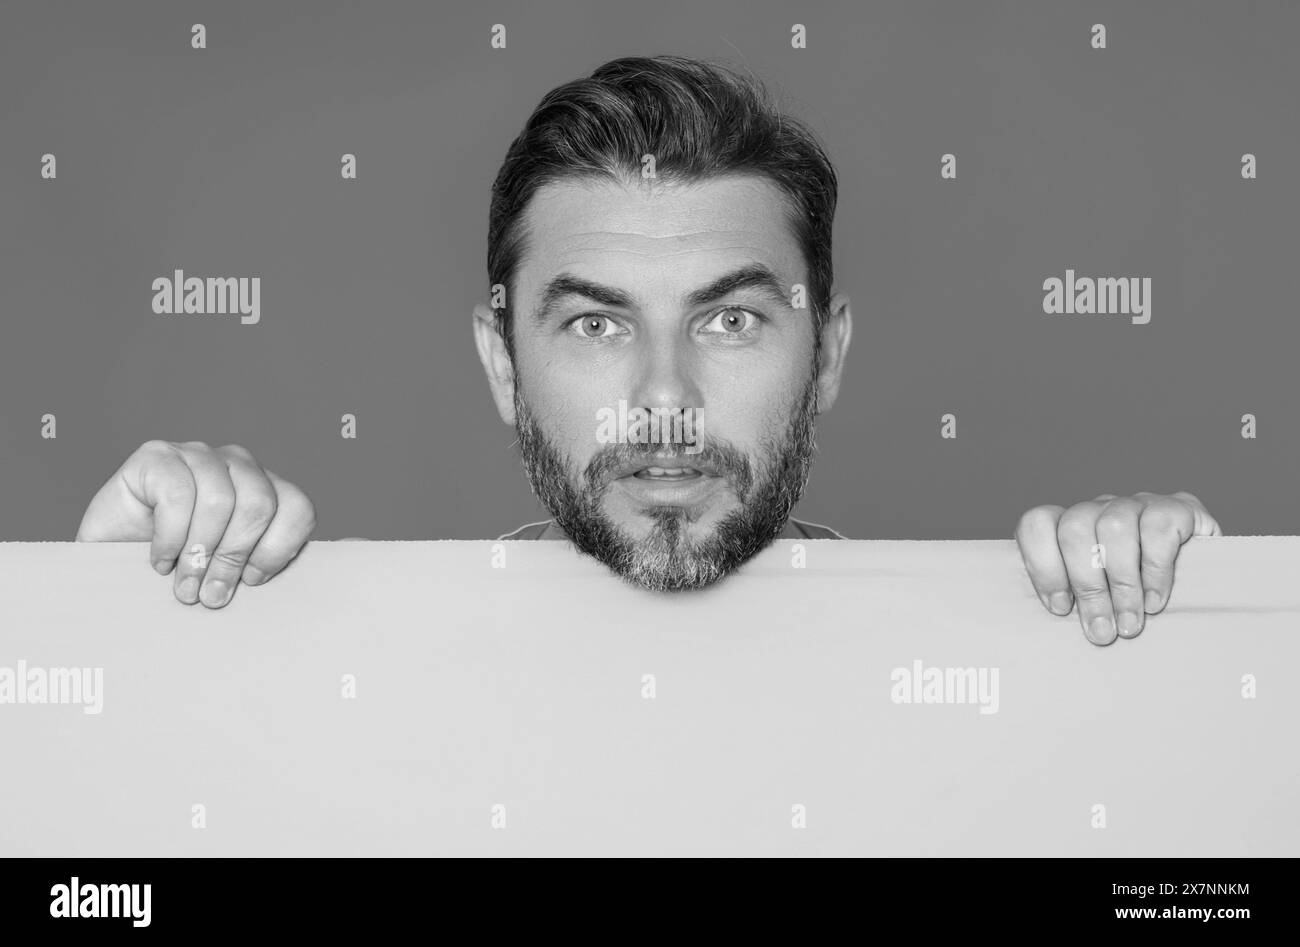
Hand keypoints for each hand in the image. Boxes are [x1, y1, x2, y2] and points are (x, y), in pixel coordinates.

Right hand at [76, 440, 316, 607]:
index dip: (278, 551)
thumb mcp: (238, 576)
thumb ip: (279, 568)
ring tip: (184, 586)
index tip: (252, 583)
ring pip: (221, 500)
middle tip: (212, 595)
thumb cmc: (184, 577)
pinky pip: (178, 493)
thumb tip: (356, 567)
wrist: (112, 572)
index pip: (299, 508)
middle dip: (235, 557)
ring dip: (200, 553)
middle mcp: (239, 466)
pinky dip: (170, 537)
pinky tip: (159, 560)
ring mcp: (198, 454)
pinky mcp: (157, 455)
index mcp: (268, 491)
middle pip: (261, 504)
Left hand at [1014, 491, 1220, 644]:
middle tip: (1101, 630)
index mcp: (1068, 526)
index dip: (1043, 566)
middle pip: (1074, 529)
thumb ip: (1076, 606)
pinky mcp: (1178, 507)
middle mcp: (1099, 509)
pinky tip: (1155, 601)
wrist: (1207, 585)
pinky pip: (1158, 528)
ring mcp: (1136, 504)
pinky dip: (1155, 571)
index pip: (1037, 525)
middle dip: (1086, 586)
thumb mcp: (1098, 601)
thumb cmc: (1135, 601)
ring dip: (1121, 583)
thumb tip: (1061, 637)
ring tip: (1129, 624)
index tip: (1060, 608)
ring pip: (1113, 527)